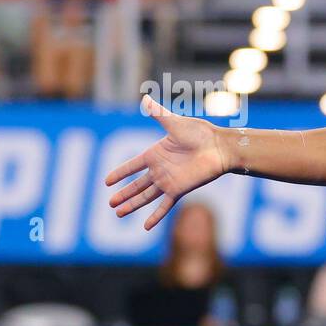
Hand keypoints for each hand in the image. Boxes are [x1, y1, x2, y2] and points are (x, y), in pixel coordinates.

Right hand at [105, 96, 230, 230]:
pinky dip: (156, 216)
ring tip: (118, 213)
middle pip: (136, 185)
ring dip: (132, 205)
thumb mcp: (174, 123)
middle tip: (110, 203)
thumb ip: (158, 114)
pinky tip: (146, 227)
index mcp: (155, 154)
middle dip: (123, 194)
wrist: (219, 147)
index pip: (132, 165)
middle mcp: (160, 170)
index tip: (106, 181)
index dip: (119, 173)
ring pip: (146, 196)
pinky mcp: (178, 189)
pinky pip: (164, 205)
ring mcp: (168, 181)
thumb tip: (145, 98)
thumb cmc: (200, 133)